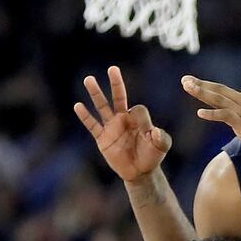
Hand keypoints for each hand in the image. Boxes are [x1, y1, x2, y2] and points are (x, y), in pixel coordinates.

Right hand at [74, 66, 171, 181]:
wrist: (140, 172)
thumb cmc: (152, 156)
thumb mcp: (162, 146)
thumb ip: (162, 138)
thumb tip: (154, 131)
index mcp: (138, 119)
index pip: (137, 109)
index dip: (142, 119)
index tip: (147, 132)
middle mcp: (123, 119)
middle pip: (118, 97)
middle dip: (116, 83)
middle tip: (113, 68)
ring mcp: (111, 127)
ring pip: (102, 106)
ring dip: (96, 93)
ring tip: (89, 79)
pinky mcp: (102, 138)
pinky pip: (93, 125)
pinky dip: (85, 116)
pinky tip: (78, 106)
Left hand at [182, 75, 240, 162]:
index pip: (225, 91)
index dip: (208, 87)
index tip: (193, 84)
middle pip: (219, 89)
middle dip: (201, 84)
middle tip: (184, 79)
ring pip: (219, 98)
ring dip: (202, 92)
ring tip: (187, 87)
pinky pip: (225, 115)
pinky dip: (212, 114)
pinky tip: (200, 113)